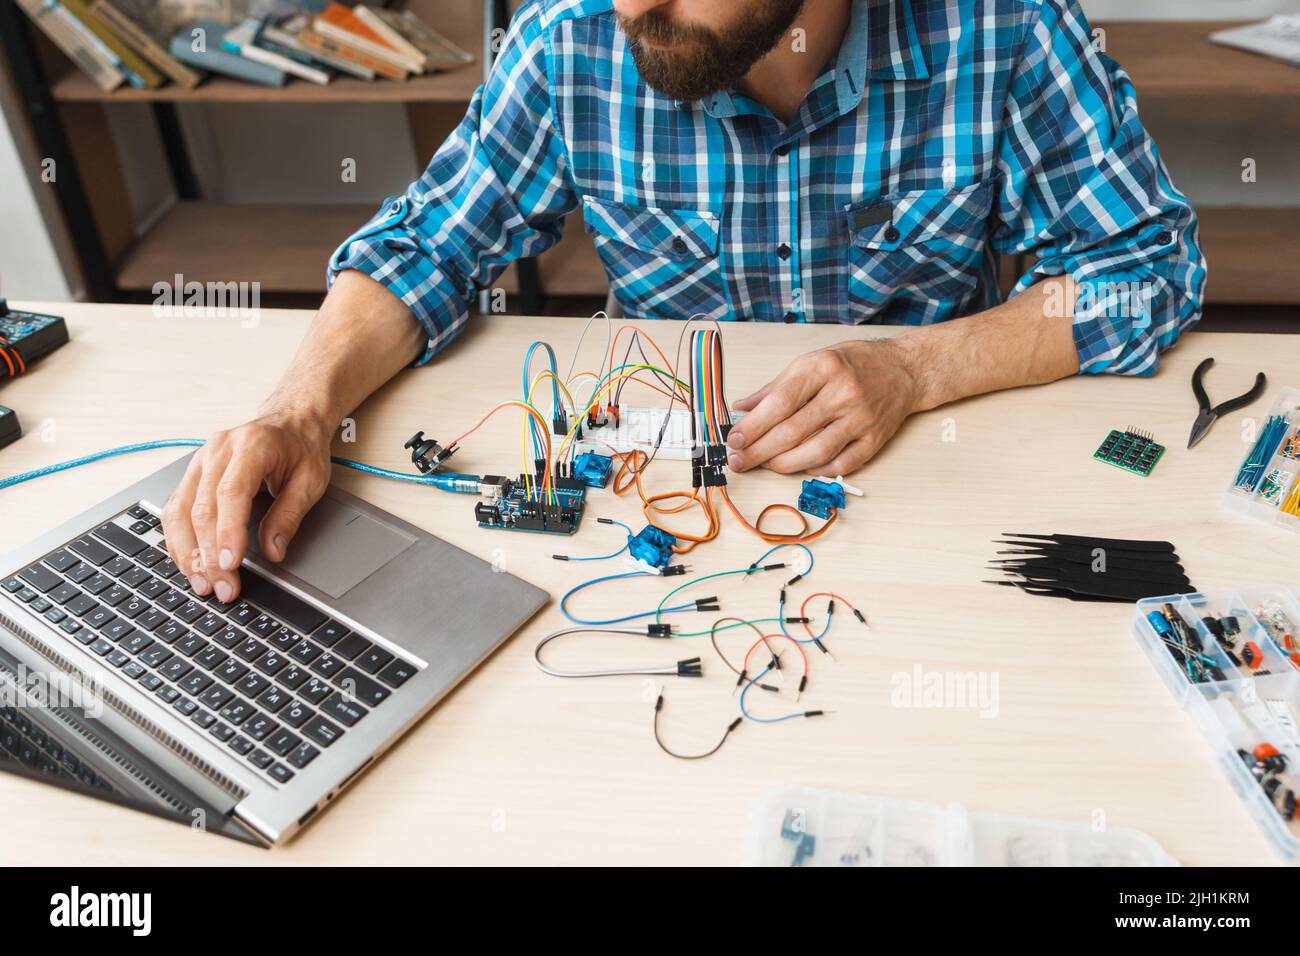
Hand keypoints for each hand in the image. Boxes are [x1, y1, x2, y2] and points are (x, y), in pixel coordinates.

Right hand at [161, 408, 332, 603]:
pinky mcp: (192, 473)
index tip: (231, 565)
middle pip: (201, 509)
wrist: (290, 419)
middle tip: (223, 588)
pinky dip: (179, 540)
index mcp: (252, 445)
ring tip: (202, 584)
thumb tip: (272, 551)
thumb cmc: (301, 447)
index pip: (231, 494)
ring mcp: (200, 460)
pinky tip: (189, 563)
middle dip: (209, 555)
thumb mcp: (311, 480)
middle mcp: (218, 450)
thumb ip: (290, 516)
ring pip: (179, 512)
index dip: (228, 533)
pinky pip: (175, 509)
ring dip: (188, 553)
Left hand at [725, 339, 919, 475]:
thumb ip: (775, 387)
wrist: (904, 369)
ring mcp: (861, 418)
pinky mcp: (875, 439)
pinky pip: (841, 464)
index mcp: (823, 368)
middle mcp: (843, 393)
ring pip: (816, 452)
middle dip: (760, 451)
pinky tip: (800, 467)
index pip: (780, 402)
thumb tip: (741, 409)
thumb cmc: (853, 364)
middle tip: (740, 461)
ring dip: (784, 464)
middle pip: (793, 431)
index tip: (734, 440)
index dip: (753, 426)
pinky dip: (816, 470)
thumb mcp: (811, 362)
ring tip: (766, 465)